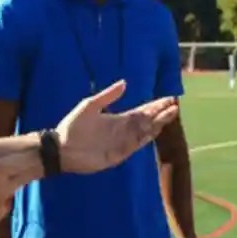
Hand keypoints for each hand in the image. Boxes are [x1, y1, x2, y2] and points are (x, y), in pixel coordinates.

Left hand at [55, 81, 178, 173]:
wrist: (61, 148)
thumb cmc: (72, 126)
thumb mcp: (89, 105)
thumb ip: (107, 95)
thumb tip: (125, 82)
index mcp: (118, 118)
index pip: (142, 111)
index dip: (155, 105)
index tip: (168, 99)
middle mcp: (123, 130)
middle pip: (147, 121)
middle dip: (161, 114)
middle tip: (174, 106)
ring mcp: (122, 143)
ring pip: (145, 132)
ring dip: (157, 124)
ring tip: (170, 115)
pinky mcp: (118, 154)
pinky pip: (136, 145)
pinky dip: (146, 137)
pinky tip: (156, 130)